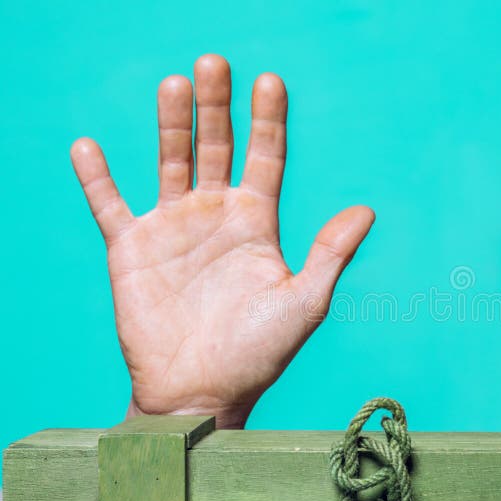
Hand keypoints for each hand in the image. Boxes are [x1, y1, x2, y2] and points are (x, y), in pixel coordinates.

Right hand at [70, 55, 374, 427]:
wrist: (202, 392)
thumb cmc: (258, 353)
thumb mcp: (304, 302)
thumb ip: (329, 254)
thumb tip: (367, 209)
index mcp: (257, 224)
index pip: (265, 158)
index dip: (268, 120)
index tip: (270, 79)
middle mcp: (216, 217)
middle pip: (217, 146)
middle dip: (217, 106)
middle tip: (214, 62)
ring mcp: (173, 229)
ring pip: (170, 161)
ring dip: (169, 123)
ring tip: (174, 83)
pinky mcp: (131, 249)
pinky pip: (108, 204)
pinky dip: (96, 177)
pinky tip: (88, 146)